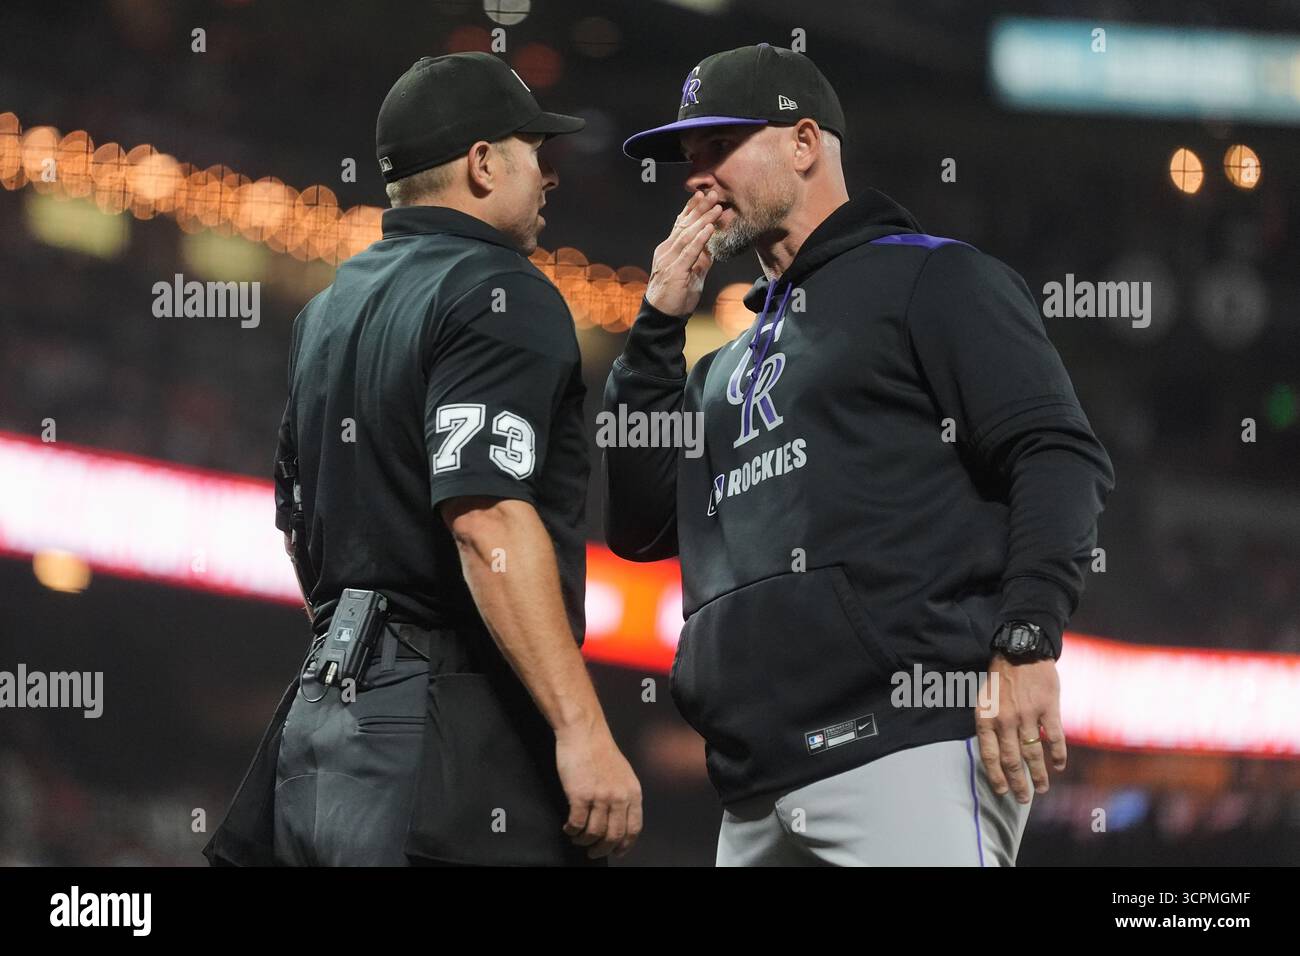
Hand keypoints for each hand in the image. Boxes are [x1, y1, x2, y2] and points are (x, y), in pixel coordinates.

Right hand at [555, 721, 643, 858]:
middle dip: (602, 849)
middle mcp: (619, 797)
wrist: (584, 732)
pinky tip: (568, 827)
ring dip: (584, 841)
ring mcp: (600, 797)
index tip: (617, 852)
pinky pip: (577, 824)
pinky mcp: (580, 795)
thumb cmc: (599, 750)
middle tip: (592, 852)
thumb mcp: (623, 773)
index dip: (625, 845)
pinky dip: (572, 830)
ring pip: (594, 833)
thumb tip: (619, 820)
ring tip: (577, 837)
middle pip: (614, 836)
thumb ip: (623, 796)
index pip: (634, 829)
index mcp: (633, 792)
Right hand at [644, 190, 722, 317]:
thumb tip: (712, 246)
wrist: (662, 317)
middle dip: (699, 208)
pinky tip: (709, 229)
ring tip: (716, 207)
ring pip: (687, 235)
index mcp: (668, 249)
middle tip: (713, 193)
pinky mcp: (675, 272)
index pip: (680, 225)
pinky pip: (689, 252)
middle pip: (684, 225)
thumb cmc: (675, 297)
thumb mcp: (691, 274)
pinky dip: (700, 239)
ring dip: (703, 219)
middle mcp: (666, 251)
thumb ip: (700, 259)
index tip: (701, 194)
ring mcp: (669, 260)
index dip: (691, 209)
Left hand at [975, 653, 1066, 803]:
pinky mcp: (1048, 709)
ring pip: (1033, 754)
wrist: (1021, 650)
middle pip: (1011, 761)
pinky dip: (1057, 755)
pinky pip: (1053, 738)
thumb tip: (994, 753)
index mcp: (986, 717)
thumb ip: (989, 724)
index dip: (996, 777)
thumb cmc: (1001, 677)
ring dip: (1039, 775)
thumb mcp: (984, 699)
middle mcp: (1005, 720)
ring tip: (1042, 788)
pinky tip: (1059, 766)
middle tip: (1024, 798)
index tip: (1002, 792)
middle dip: (1018, 783)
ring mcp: (1027, 715)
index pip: (989, 756)